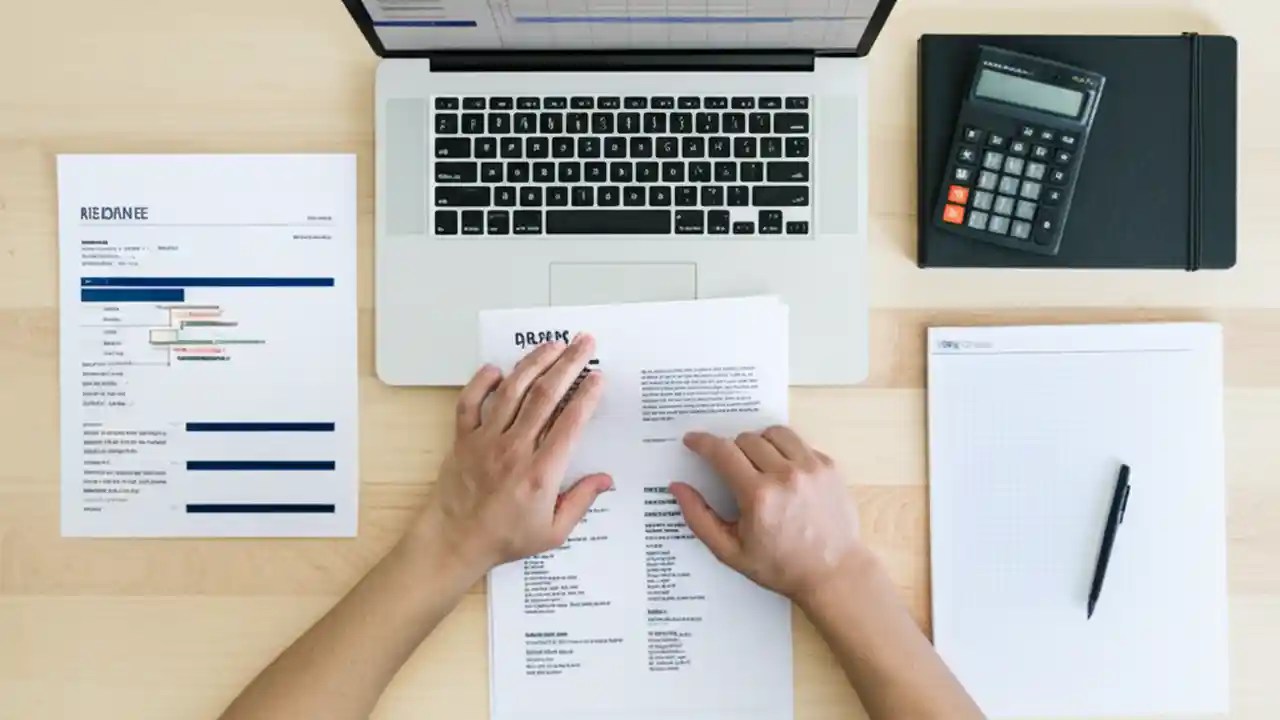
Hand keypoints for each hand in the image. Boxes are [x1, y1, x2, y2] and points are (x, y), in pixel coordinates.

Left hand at [409, 335, 612, 577]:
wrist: (453, 541)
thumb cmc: (504, 539)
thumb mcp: (553, 532)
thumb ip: (581, 501)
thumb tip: (606, 480)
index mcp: (541, 473)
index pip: (570, 422)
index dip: (587, 395)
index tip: (598, 377)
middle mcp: (514, 450)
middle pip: (546, 395)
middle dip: (569, 364)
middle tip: (584, 343)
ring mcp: (486, 441)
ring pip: (513, 391)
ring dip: (534, 363)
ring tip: (552, 345)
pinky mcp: (464, 439)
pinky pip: (471, 402)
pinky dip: (482, 382)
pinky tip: (497, 369)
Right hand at [670, 427, 864, 602]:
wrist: (833, 573)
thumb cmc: (780, 566)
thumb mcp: (730, 551)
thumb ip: (698, 518)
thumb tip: (677, 487)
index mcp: (758, 496)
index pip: (722, 452)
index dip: (702, 442)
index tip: (693, 440)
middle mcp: (785, 476)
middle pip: (746, 439)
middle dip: (731, 449)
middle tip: (731, 469)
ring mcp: (811, 468)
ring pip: (774, 433)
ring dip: (759, 442)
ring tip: (757, 463)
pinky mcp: (829, 467)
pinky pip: (799, 443)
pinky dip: (785, 450)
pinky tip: (784, 472)